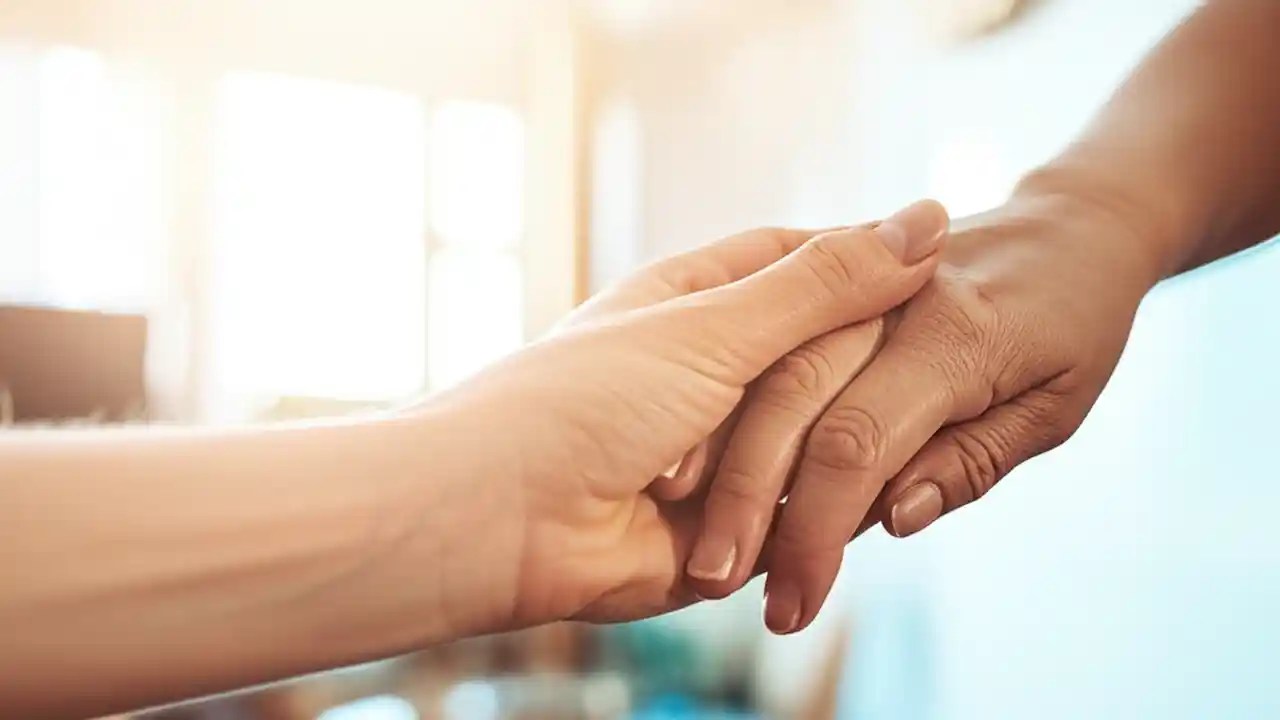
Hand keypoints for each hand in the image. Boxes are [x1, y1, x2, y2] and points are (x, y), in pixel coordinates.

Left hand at [422, 200, 947, 634]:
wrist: (503, 523)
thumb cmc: (585, 403)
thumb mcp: (716, 329)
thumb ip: (824, 288)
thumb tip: (929, 220)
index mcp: (700, 297)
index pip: (808, 264)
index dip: (872, 271)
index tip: (939, 281)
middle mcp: (714, 369)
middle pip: (825, 362)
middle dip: (849, 386)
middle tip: (901, 388)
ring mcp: (721, 451)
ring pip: (819, 449)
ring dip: (818, 469)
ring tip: (830, 469)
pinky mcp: (726, 528)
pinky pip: (797, 522)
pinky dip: (806, 529)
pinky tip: (828, 527)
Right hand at [682, 190, 1161, 633]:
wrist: (1073, 222)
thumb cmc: (1076, 327)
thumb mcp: (1053, 410)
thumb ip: (968, 464)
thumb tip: (891, 519)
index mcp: (957, 337)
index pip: (858, 442)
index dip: (815, 530)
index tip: (794, 601)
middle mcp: (894, 299)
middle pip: (789, 398)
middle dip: (747, 501)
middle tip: (718, 583)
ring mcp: (857, 281)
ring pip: (763, 366)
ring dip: (725, 454)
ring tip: (704, 533)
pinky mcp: (833, 276)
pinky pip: (768, 339)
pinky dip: (734, 404)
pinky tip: (708, 461)